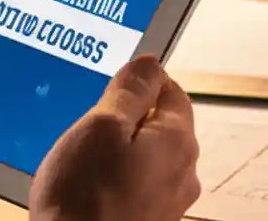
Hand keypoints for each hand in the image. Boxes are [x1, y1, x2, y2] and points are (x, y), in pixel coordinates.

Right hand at [29, 55, 200, 220]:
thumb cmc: (84, 197)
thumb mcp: (100, 126)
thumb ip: (130, 91)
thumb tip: (150, 63)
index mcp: (178, 140)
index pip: (170, 90)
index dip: (138, 83)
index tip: (108, 87)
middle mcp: (184, 173)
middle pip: (160, 125)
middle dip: (126, 118)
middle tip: (87, 124)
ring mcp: (169, 203)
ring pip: (147, 158)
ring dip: (120, 151)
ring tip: (83, 159)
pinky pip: (137, 186)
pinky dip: (117, 179)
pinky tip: (89, 186)